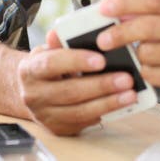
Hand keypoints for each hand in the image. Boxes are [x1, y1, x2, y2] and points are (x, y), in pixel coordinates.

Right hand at [15, 30, 136, 134]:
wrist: (30, 92)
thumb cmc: (45, 67)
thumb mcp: (47, 50)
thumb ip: (58, 41)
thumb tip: (61, 32)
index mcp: (30, 70)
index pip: (52, 64)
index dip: (77, 61)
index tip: (101, 60)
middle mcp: (34, 95)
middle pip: (70, 91)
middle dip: (101, 85)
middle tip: (126, 78)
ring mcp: (45, 115)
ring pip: (79, 111)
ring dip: (108, 103)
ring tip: (130, 94)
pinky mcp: (57, 129)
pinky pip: (84, 123)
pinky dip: (104, 112)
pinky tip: (120, 104)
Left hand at [97, 0, 159, 100]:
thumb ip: (158, 8)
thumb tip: (118, 10)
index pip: (153, 0)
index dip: (124, 3)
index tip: (103, 8)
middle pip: (147, 27)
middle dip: (119, 33)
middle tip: (102, 40)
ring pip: (147, 53)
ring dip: (138, 54)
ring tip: (146, 52)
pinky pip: (153, 74)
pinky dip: (147, 70)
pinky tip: (155, 67)